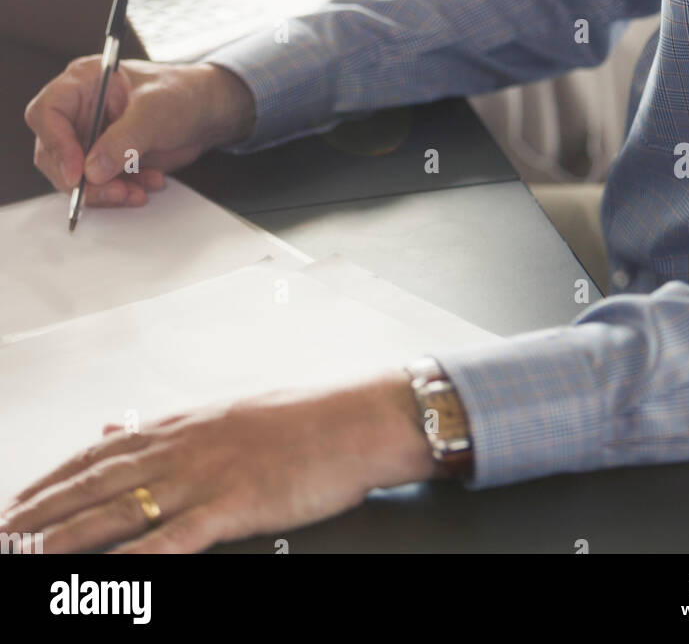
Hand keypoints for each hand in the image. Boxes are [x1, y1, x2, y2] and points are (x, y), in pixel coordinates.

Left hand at [0, 373, 434, 552]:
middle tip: (1, 534)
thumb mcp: (226, 410)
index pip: (97, 454)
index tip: (14, 503)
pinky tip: (106, 575)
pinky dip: (137, 559)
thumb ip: (166, 423)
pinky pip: (174, 538)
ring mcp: (206, 475)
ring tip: (26, 554)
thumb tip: (113, 424)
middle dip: (40, 513)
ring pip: (120, 511)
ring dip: (67, 538)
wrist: (357, 417)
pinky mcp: (235, 504)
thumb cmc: (303, 417)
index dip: (49, 481)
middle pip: (95, 484)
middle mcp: (184, 446)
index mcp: (181, 422)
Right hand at [24, 58, 255, 206]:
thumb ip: (124, 139)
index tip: (78, 173)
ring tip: (136, 192)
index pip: (48, 112)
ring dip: (103, 191)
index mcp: (84, 81)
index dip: (56, 144)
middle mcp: (80, 109)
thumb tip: (93, 170)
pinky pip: (97, 185)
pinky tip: (145, 186)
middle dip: (82, 180)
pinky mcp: (104, 159)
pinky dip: (118, 193)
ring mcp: (90, 136)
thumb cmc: (184, 94)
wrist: (209, 112)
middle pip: (54, 152)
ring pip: (74, 175)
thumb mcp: (156, 111)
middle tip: (114, 191)